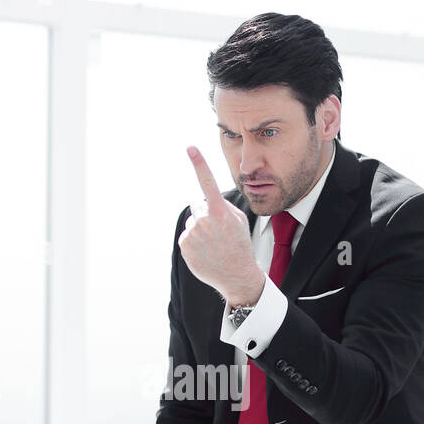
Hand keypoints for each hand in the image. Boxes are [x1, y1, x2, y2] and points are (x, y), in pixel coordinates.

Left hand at [178, 147, 263, 306]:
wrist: (236, 275)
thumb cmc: (239, 245)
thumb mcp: (238, 221)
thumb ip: (222, 206)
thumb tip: (204, 202)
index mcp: (220, 211)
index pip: (208, 182)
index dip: (199, 163)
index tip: (190, 147)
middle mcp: (204, 220)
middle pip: (198, 206)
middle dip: (205, 214)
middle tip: (218, 232)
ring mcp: (193, 232)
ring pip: (193, 221)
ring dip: (200, 229)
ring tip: (213, 245)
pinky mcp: (184, 244)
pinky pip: (187, 235)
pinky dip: (193, 242)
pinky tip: (205, 252)